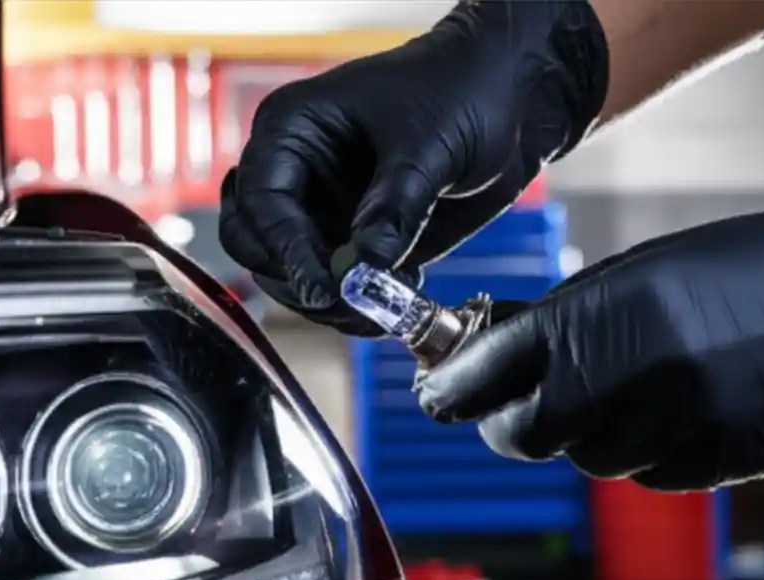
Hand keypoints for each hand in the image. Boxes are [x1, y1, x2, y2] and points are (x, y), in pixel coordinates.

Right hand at [220, 1, 607, 335]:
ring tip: (385, 303)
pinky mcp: (353, 241)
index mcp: (291, 130)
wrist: (509, 99)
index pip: (260, 201)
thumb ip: (395, 206)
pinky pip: (336, 288)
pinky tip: (402, 294)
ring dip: (327, 303)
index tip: (324, 288)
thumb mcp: (429, 144)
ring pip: (288, 276)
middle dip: (293, 280)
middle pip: (254, 244)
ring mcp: (321, 211)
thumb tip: (364, 267)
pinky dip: (358, 305)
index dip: (285, 249)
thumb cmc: (460, 89)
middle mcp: (294, 175)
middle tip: (347, 301)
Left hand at [418, 191, 763, 489]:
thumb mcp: (640, 270)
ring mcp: (679, 424)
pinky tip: (676, 411)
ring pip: (589, 459)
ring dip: (587, 434)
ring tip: (628, 388)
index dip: (452, 389)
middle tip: (512, 409)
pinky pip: (648, 476)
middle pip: (526, 434)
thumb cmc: (748, 267)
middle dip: (511, 424)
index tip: (437, 395)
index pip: (491, 369)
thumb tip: (496, 352)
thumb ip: (567, 318)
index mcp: (604, 312)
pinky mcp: (719, 462)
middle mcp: (634, 373)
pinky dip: (645, 452)